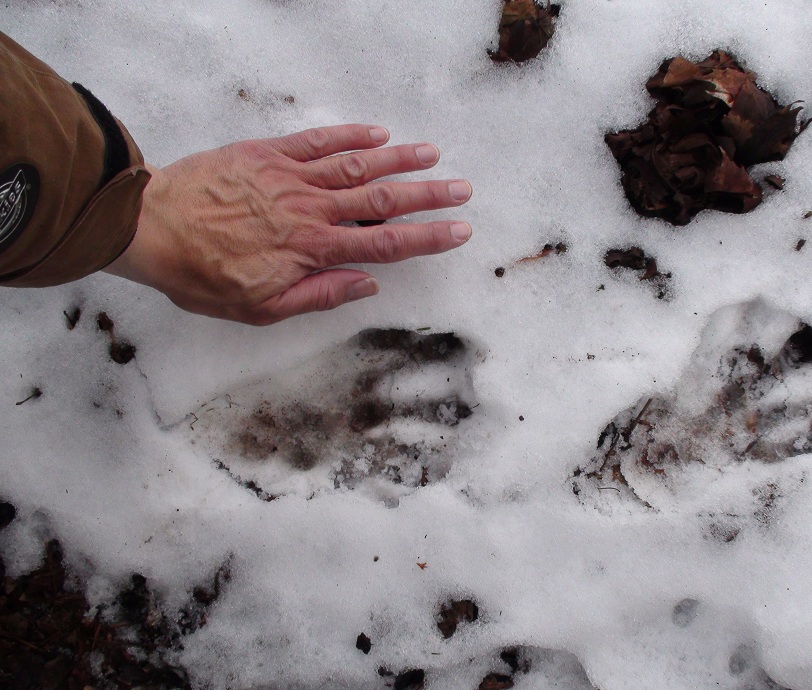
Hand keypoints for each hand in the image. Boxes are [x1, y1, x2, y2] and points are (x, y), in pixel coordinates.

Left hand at [104, 124, 472, 324]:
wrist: (151, 228)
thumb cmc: (202, 275)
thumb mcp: (261, 307)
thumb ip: (318, 295)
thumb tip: (366, 284)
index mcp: (312, 250)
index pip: (384, 243)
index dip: (426, 238)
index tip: (458, 231)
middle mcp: (310, 210)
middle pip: (382, 200)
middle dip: (427, 195)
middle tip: (462, 188)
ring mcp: (291, 178)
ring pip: (357, 166)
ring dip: (399, 159)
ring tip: (432, 154)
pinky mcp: (268, 154)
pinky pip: (318, 142)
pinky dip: (350, 136)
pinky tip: (377, 133)